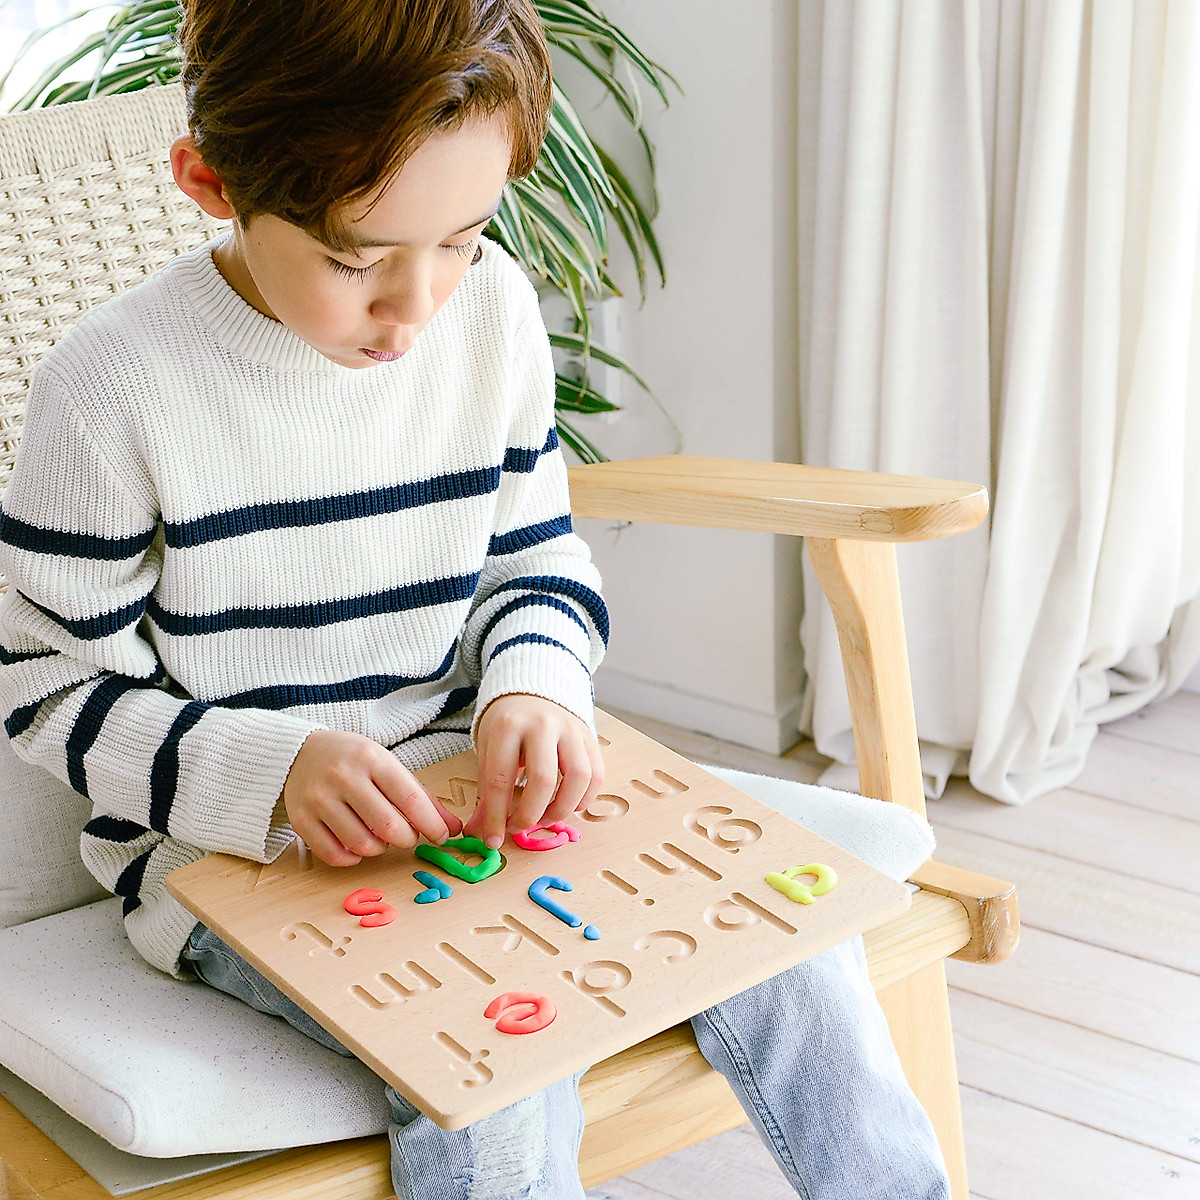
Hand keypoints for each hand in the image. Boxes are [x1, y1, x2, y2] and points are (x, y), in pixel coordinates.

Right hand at [282, 729, 462, 866]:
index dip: (432, 824)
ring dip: (380, 849)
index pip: (410, 799)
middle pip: (388, 827)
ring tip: (381, 836)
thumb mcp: (389, 766)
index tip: (441, 836)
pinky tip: (358, 845)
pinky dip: (353, 858)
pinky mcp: (301, 820)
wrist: (301, 753)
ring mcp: (319, 799)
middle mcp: (343, 777)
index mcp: (372, 759)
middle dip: (407, 839)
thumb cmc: (354, 761)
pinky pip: (335, 855)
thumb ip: (422, 798)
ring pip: (362, 845)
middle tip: (408, 836)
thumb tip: (454, 829)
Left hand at [462, 694, 605, 848]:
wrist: (533, 692)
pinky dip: (584, 799)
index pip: (500, 779)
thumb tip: (483, 833)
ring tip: (545, 818)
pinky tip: (567, 805)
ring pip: (578, 778)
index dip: (496, 816)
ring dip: (561, 809)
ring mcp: (571, 729)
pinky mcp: (590, 737)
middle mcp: (542, 725)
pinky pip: (596, 775)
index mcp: (508, 727)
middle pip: (543, 780)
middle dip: (530, 815)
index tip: (493, 840)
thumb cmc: (508, 726)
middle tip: (520, 827)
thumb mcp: (488, 750)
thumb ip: (487, 791)